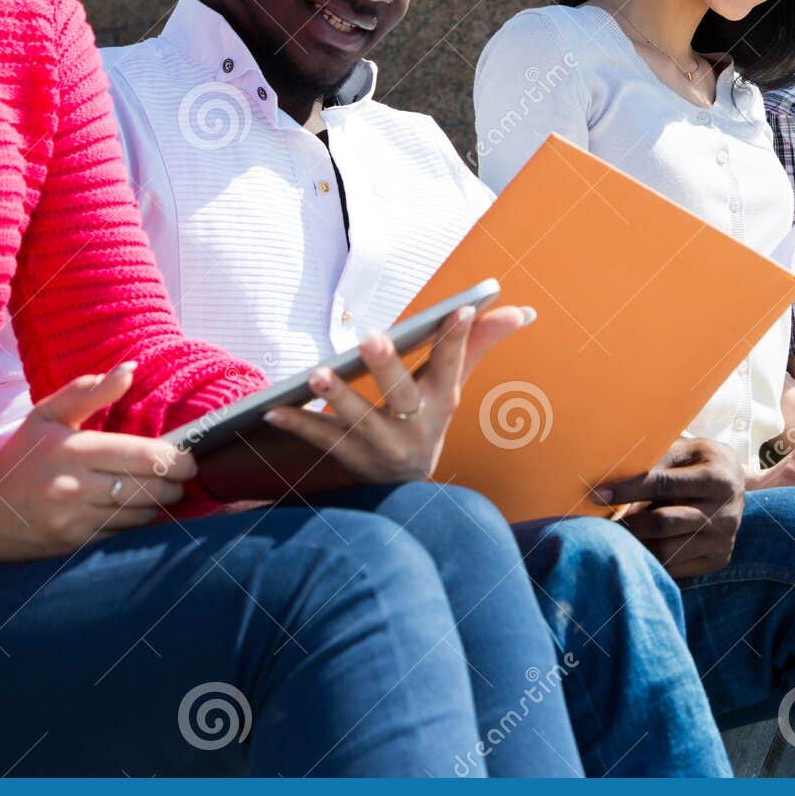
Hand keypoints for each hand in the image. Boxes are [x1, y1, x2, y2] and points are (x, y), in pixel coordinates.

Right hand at [0, 363, 191, 561]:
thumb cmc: (22, 456)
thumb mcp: (47, 414)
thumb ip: (89, 392)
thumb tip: (129, 369)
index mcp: (71, 450)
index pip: (144, 456)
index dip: (176, 460)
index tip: (188, 460)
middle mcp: (73, 486)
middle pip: (149, 488)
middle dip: (174, 484)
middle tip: (179, 477)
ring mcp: (73, 519)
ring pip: (140, 513)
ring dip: (158, 503)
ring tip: (159, 490)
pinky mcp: (74, 544)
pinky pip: (123, 533)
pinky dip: (137, 521)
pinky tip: (135, 509)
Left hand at [264, 305, 533, 483]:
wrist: (405, 486)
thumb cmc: (427, 416)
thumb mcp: (452, 384)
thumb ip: (479, 344)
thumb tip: (521, 310)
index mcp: (442, 400)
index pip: (453, 364)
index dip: (458, 338)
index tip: (461, 309)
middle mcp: (416, 426)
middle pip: (403, 396)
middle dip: (388, 368)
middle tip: (370, 338)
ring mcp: (383, 446)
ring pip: (359, 422)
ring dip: (337, 398)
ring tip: (316, 373)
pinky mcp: (351, 459)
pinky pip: (322, 441)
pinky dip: (298, 424)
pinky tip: (274, 409)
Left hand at [594, 438, 744, 578]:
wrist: (736, 483)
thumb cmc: (700, 461)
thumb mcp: (685, 449)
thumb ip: (656, 460)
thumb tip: (614, 479)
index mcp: (716, 478)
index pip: (663, 484)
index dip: (627, 489)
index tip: (597, 494)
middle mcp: (724, 513)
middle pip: (663, 523)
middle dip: (626, 523)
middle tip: (598, 523)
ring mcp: (722, 541)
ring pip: (666, 551)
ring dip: (634, 545)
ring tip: (612, 538)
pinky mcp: (718, 560)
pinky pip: (674, 568)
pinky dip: (649, 561)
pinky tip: (634, 550)